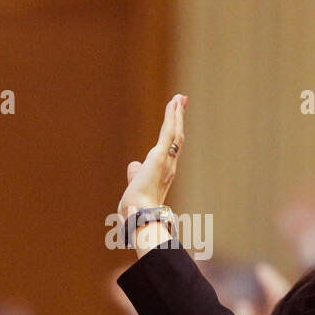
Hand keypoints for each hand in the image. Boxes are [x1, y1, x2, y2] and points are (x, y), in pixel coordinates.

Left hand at [118, 94, 185, 219]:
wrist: (140, 217)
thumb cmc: (137, 210)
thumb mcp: (135, 189)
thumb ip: (135, 176)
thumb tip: (133, 166)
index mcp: (164, 173)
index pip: (171, 149)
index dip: (175, 133)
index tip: (176, 120)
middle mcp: (169, 166)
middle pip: (177, 137)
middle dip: (179, 118)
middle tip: (181, 101)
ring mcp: (166, 161)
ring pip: (175, 132)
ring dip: (177, 114)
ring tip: (179, 98)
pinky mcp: (160, 156)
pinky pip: (168, 133)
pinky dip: (172, 117)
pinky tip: (174, 104)